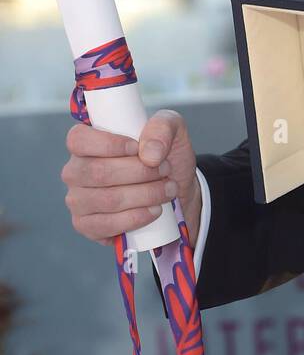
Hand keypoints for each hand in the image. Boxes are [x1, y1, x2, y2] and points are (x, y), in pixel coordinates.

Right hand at [62, 108, 201, 248]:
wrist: (177, 190)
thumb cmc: (165, 155)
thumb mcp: (171, 128)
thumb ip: (162, 128)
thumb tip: (149, 154)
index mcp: (87, 142)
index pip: (78, 139)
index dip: (108, 144)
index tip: (137, 148)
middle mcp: (76, 171)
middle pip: (98, 172)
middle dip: (139, 172)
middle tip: (165, 170)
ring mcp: (78, 200)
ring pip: (107, 200)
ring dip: (144, 195)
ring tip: (167, 189)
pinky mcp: (86, 226)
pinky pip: (106, 225)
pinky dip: (135, 218)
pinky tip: (154, 211)